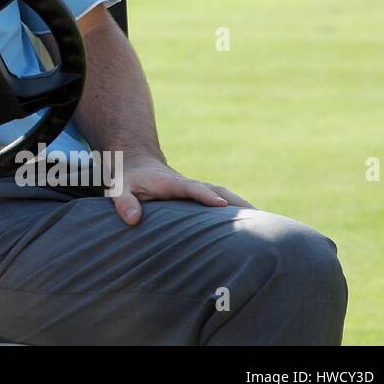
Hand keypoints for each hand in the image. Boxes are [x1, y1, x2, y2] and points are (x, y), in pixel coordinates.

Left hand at [110, 155, 253, 226]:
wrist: (134, 160)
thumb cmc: (126, 177)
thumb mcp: (117, 188)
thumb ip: (123, 202)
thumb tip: (133, 220)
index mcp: (170, 182)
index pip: (191, 188)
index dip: (206, 197)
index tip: (222, 206)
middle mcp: (186, 184)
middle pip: (217, 190)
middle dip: (236, 201)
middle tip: (259, 216)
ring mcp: (194, 189)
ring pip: (222, 194)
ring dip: (241, 206)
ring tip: (265, 223)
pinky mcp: (197, 195)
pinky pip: (219, 200)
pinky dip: (236, 208)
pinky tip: (251, 224)